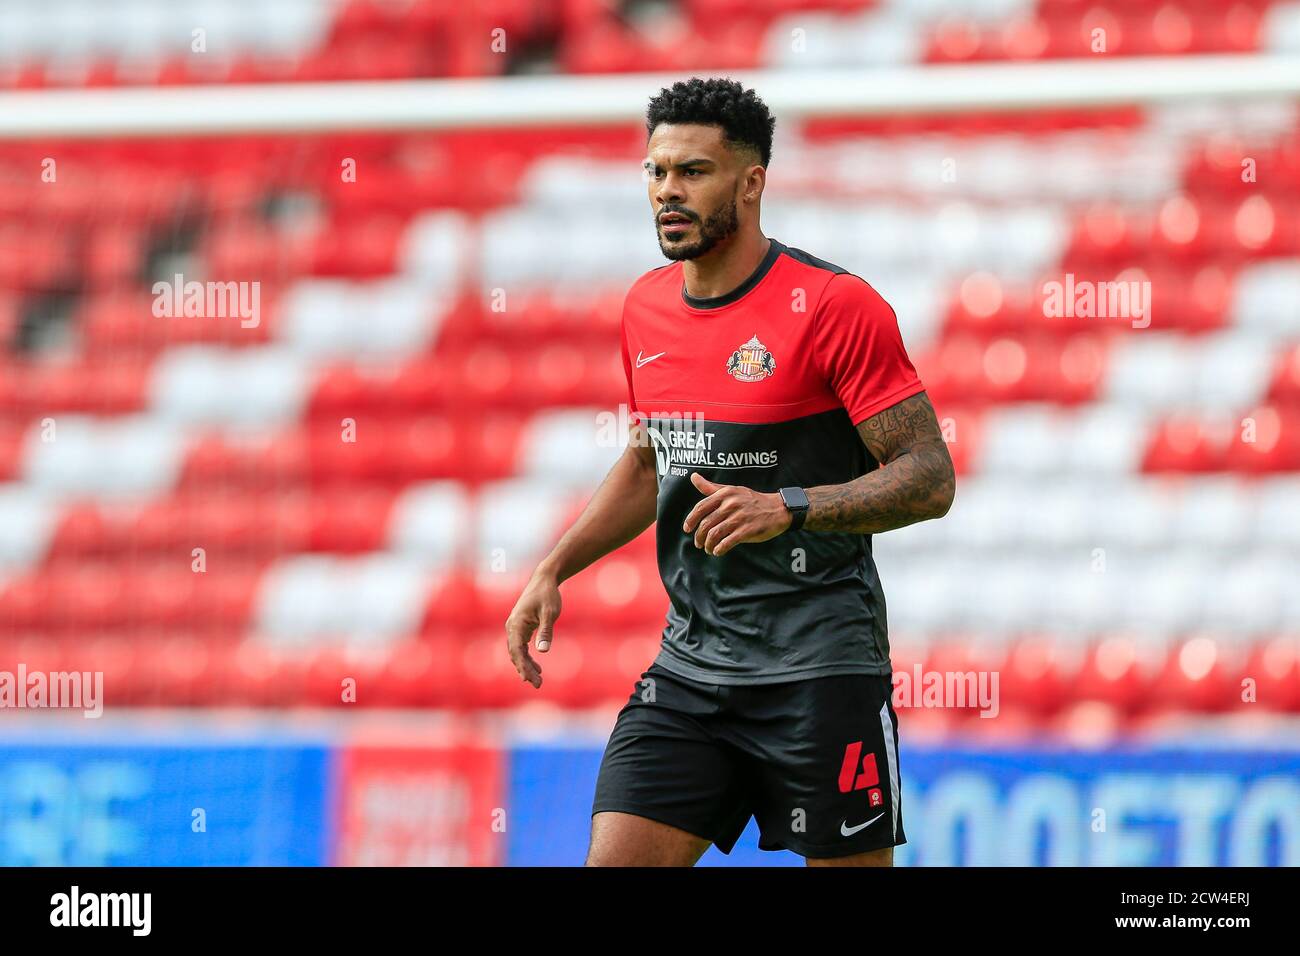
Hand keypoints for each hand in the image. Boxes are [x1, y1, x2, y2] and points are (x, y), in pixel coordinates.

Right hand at [504, 569, 561, 688]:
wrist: (544, 580)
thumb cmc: (548, 595)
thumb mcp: (550, 613)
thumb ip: (546, 631)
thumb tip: (543, 651)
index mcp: (516, 623)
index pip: (516, 650)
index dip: (522, 665)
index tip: (529, 678)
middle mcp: (512, 627)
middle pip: (516, 654)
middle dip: (525, 670)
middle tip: (537, 684)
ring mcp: (515, 627)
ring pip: (518, 652)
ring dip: (526, 666)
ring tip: (538, 680)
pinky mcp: (521, 627)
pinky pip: (521, 647)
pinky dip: (528, 658)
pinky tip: (537, 668)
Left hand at [681, 472, 791, 556]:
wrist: (777, 509)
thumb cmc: (752, 500)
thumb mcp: (732, 490)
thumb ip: (711, 487)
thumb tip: (693, 477)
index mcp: (725, 494)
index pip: (700, 507)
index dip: (691, 520)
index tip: (687, 529)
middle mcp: (730, 504)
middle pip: (706, 524)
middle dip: (699, 537)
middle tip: (698, 543)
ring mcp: (739, 518)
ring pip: (714, 534)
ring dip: (708, 545)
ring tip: (708, 549)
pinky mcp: (747, 530)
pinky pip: (727, 542)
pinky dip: (719, 549)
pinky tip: (718, 551)